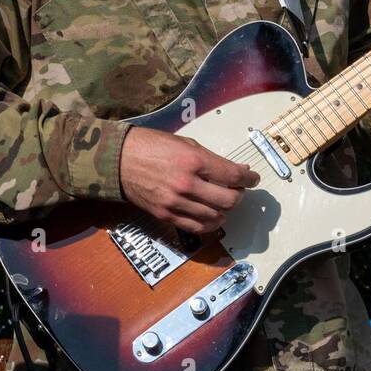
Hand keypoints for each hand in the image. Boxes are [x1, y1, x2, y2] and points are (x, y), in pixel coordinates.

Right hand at [117, 126, 259, 234]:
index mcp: (194, 161)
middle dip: (239, 195)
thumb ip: (210, 159)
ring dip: (226, 210)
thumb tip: (235, 171)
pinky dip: (210, 223)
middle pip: (228, 200)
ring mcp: (176, 202)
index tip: (252, 178)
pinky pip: (196, 227)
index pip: (233, 175)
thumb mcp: (185, 144)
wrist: (118, 160)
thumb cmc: (150, 146)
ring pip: (215, 216)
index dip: (248, 179)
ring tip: (225, 202)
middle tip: (239, 190)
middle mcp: (187, 184)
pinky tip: (213, 216)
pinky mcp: (166, 215)